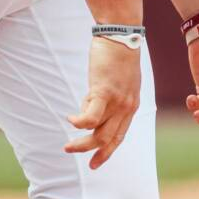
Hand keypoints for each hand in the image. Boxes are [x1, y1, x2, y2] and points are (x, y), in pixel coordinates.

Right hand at [65, 36, 143, 168]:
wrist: (121, 35)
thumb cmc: (116, 55)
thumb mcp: (115, 81)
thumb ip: (105, 97)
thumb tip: (86, 107)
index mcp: (131, 106)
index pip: (119, 136)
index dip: (107, 152)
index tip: (95, 163)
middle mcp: (127, 107)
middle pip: (109, 139)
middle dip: (90, 151)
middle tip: (71, 151)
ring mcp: (117, 101)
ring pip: (99, 133)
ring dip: (81, 142)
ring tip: (67, 144)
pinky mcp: (104, 92)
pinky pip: (91, 117)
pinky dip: (79, 122)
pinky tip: (69, 119)